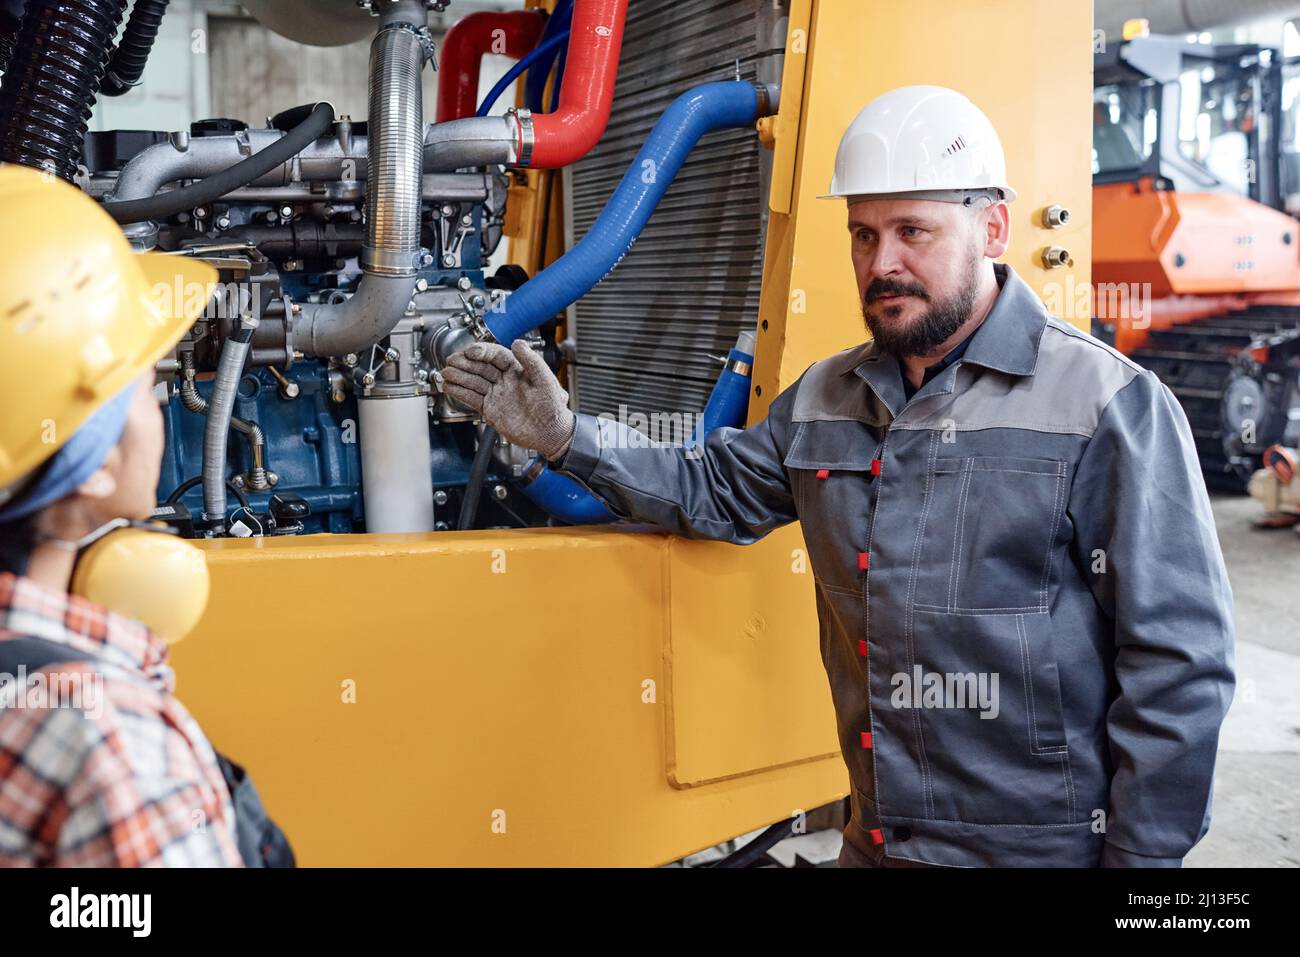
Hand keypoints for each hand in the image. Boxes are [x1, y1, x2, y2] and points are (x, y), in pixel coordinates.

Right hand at [442, 340, 576, 461]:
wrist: (550, 433)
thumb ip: (531, 360)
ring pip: (474, 382)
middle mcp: (505, 380)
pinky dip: (460, 393)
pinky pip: (472, 399)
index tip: (472, 351)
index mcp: (518, 370)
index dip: (483, 351)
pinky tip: (449, 387)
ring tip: (445, 373)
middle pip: (481, 367)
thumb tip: (518, 342)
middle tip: (452, 360)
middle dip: (465, 363)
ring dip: (459, 376)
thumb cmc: (553, 407)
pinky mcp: (490, 409)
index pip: (496, 355)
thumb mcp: (545, 380)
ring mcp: (496, 395)